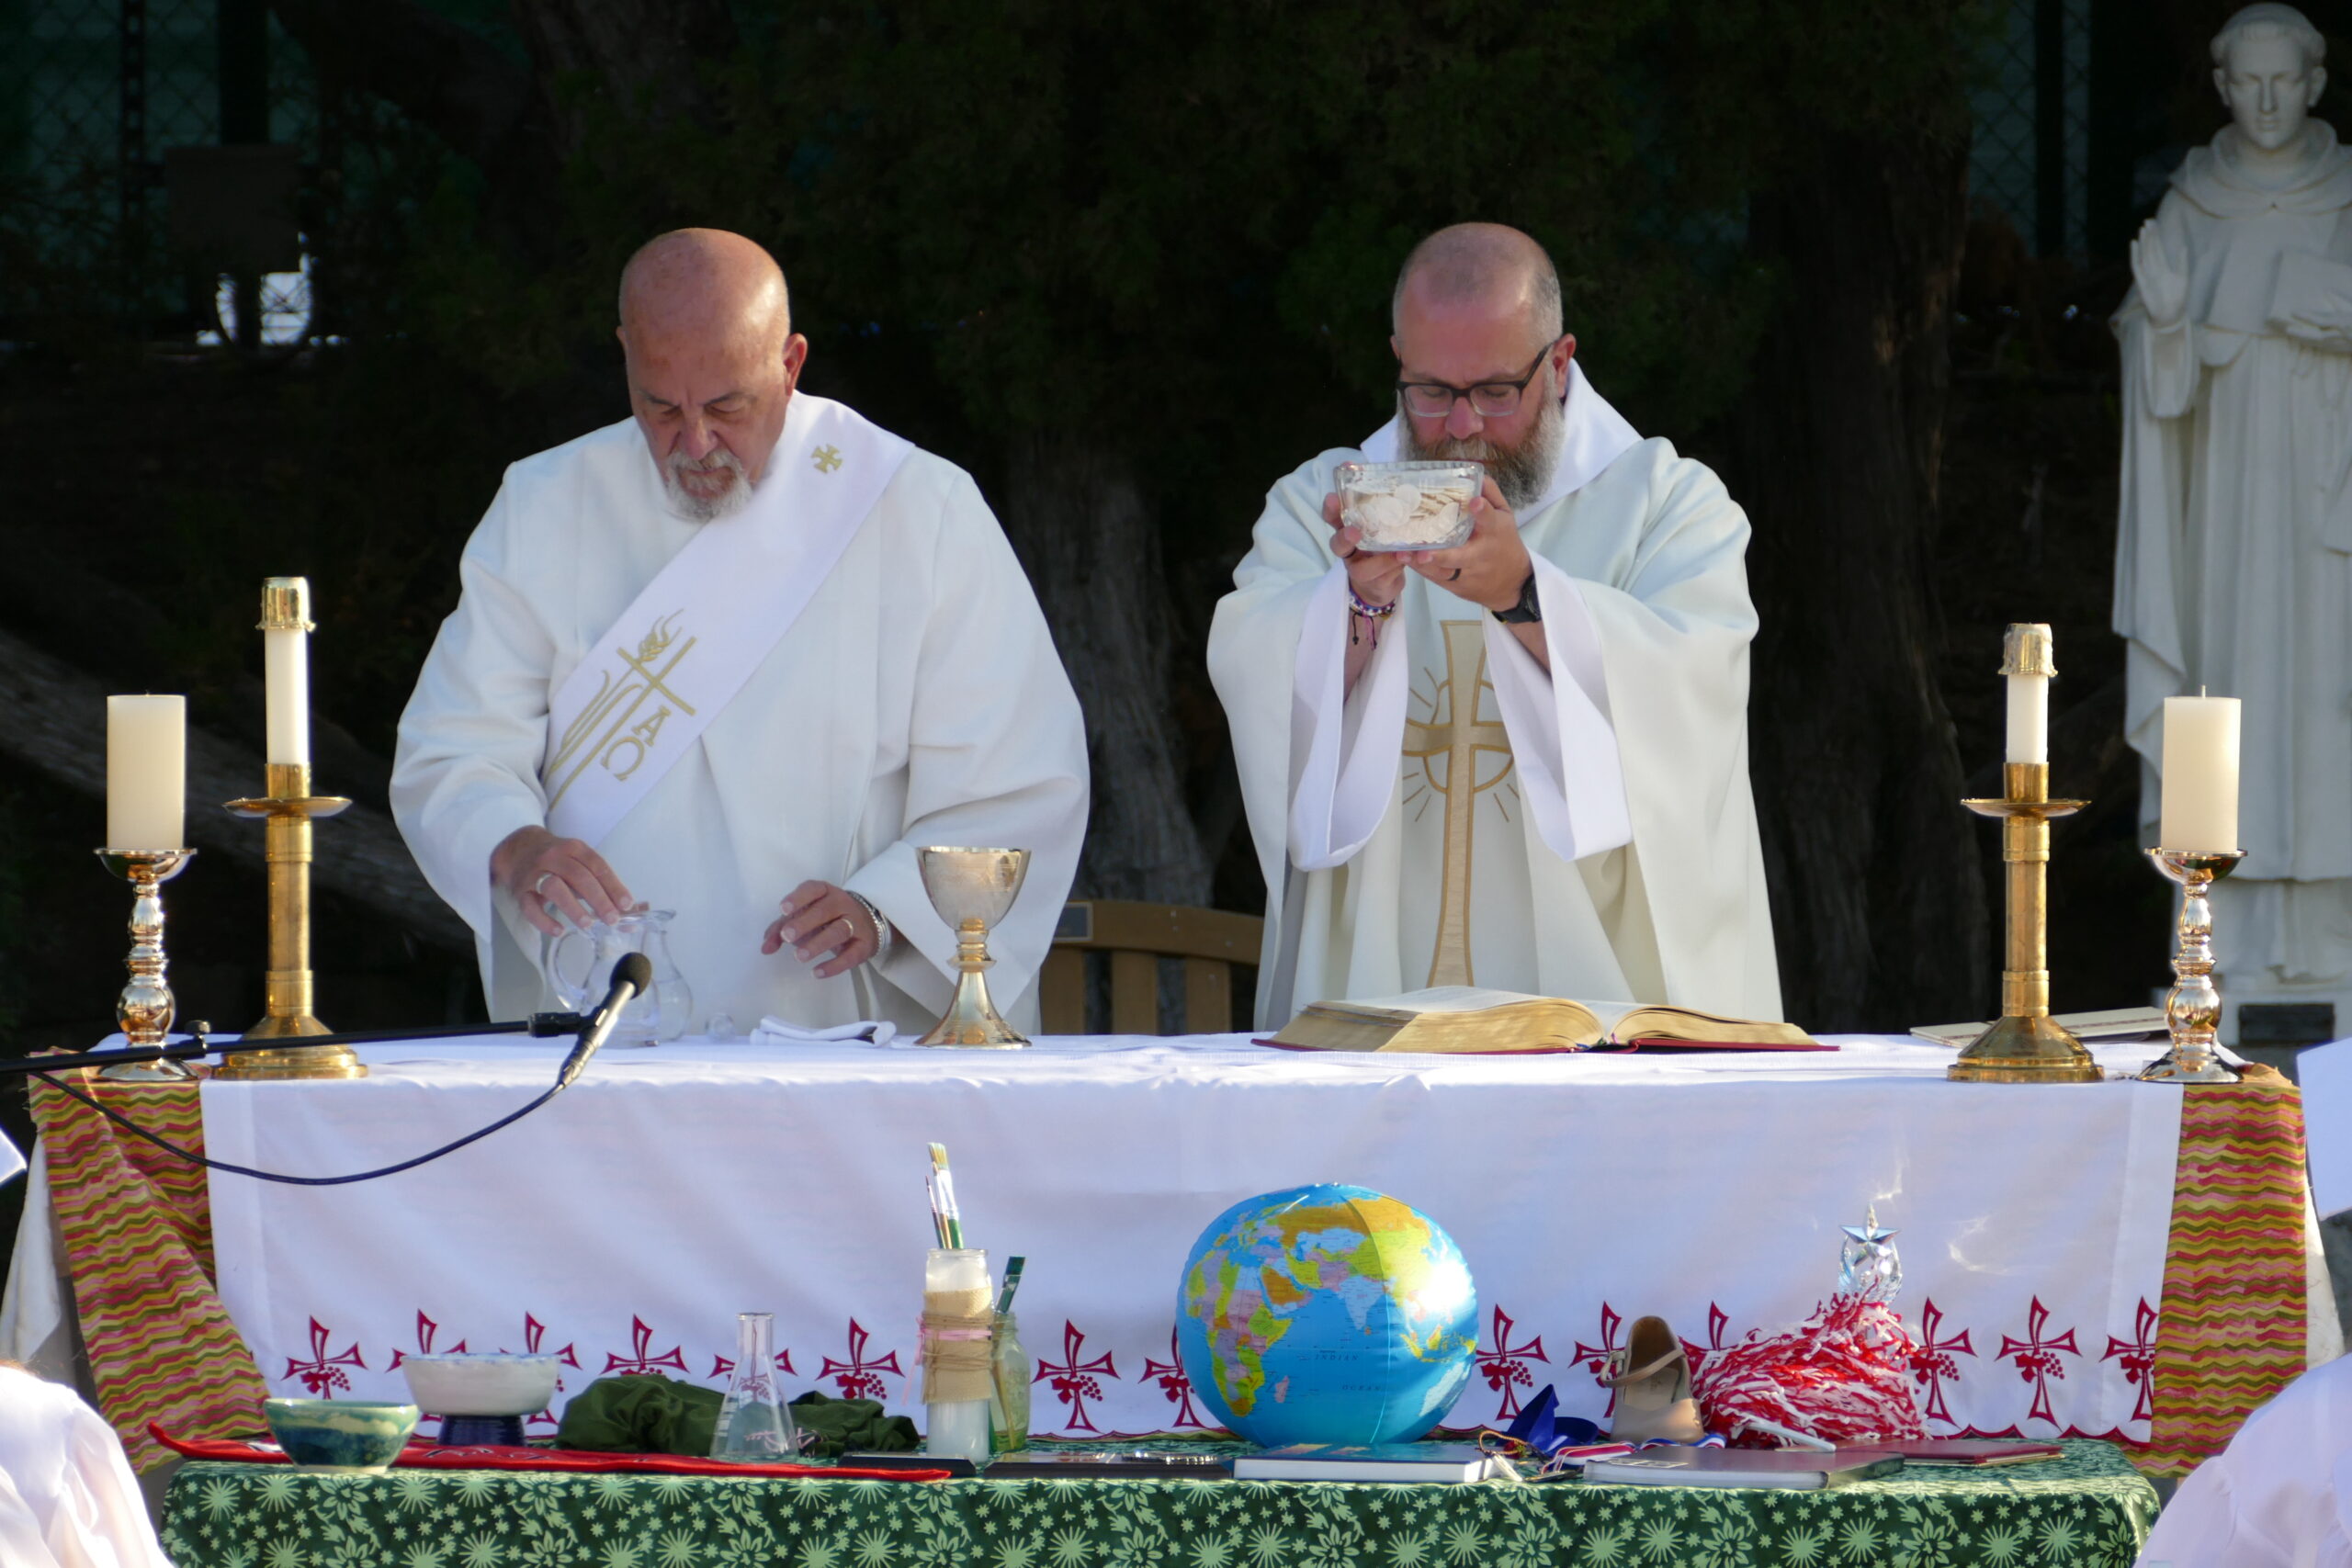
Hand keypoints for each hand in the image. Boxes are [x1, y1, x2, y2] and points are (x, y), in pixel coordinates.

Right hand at [492, 826, 634, 936]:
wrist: (519, 849)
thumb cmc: (559, 861)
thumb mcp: (581, 863)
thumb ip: (605, 885)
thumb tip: (638, 910)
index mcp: (575, 849)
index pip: (598, 866)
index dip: (613, 885)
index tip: (627, 904)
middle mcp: (555, 857)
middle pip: (579, 876)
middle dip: (598, 899)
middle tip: (612, 919)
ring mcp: (535, 873)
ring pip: (554, 887)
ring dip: (573, 907)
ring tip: (588, 925)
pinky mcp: (520, 890)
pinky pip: (530, 907)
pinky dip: (544, 921)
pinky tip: (559, 931)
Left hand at [762, 880, 883, 978]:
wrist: (867, 923)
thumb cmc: (826, 918)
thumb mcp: (802, 917)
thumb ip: (779, 930)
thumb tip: (765, 948)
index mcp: (825, 892)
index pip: (813, 889)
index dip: (798, 898)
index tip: (783, 909)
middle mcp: (842, 904)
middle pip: (824, 910)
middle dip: (804, 923)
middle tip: (787, 936)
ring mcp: (856, 923)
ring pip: (839, 931)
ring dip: (818, 943)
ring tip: (799, 956)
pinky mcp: (864, 945)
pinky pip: (850, 955)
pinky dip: (834, 965)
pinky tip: (817, 972)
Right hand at [1323, 491, 1407, 609]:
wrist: (1383, 583)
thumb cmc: (1381, 548)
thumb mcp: (1383, 527)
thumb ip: (1387, 512)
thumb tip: (1401, 488)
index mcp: (1348, 532)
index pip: (1332, 519)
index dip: (1330, 509)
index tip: (1333, 497)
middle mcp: (1350, 552)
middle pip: (1338, 545)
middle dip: (1345, 538)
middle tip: (1354, 532)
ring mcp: (1360, 571)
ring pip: (1364, 569)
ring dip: (1384, 560)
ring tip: (1402, 553)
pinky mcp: (1376, 584)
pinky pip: (1386, 579)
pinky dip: (1402, 567)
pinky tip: (1417, 558)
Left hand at [1407, 477, 1532, 611]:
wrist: (1511, 583)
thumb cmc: (1505, 542)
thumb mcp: (1505, 516)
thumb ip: (1491, 494)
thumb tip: (1476, 474)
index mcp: (1494, 532)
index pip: (1489, 520)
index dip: (1482, 511)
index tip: (1474, 502)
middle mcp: (1480, 554)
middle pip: (1460, 556)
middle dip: (1442, 555)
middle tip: (1424, 551)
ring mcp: (1468, 573)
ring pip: (1443, 570)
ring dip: (1423, 564)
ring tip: (1403, 554)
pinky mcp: (1456, 586)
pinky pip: (1436, 578)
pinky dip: (1421, 570)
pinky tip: (1405, 559)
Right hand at [2131, 221, 2188, 327]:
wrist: (2171, 314)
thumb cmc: (2178, 298)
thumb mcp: (2184, 278)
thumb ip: (2182, 262)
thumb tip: (2183, 247)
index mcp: (2163, 267)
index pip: (2158, 248)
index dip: (2156, 236)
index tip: (2154, 223)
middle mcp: (2154, 269)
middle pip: (2150, 249)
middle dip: (2149, 235)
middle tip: (2147, 220)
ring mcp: (2147, 274)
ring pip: (2144, 255)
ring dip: (2143, 242)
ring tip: (2143, 229)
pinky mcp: (2141, 281)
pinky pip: (2136, 266)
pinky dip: (2135, 255)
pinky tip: (2134, 244)